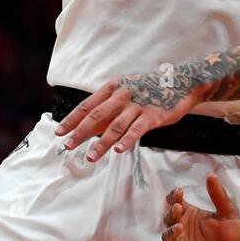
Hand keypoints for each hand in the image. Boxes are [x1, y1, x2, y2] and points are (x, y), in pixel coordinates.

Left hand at [53, 72, 200, 162]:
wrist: (180, 83)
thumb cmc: (149, 91)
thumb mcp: (125, 94)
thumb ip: (108, 109)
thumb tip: (87, 128)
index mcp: (113, 87)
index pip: (87, 105)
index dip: (72, 119)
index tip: (59, 132)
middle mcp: (122, 94)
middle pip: (97, 115)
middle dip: (80, 132)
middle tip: (68, 146)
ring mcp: (138, 105)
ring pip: (115, 125)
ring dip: (101, 143)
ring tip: (90, 157)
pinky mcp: (153, 115)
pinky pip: (137, 129)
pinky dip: (126, 140)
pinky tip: (117, 150)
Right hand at [162, 174, 239, 240]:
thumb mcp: (230, 216)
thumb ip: (220, 196)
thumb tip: (212, 178)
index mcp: (193, 215)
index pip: (177, 201)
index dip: (175, 195)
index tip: (179, 192)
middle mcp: (185, 227)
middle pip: (169, 216)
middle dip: (172, 211)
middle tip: (179, 208)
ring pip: (167, 234)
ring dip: (171, 230)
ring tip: (180, 227)